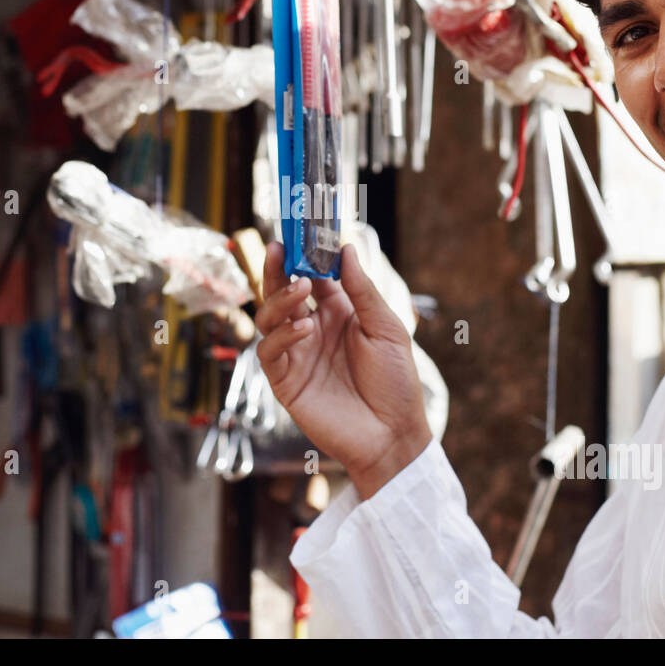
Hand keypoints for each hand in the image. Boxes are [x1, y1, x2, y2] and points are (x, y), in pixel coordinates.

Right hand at [255, 241, 430, 498]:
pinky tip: (304, 328)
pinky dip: (281, 335)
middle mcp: (313, 330)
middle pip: (283, 291)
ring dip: (280, 298)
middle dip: (279, 268)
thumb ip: (362, 290)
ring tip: (301, 289)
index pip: (313, 276)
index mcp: (338, 314)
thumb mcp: (386, 328)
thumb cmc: (396, 383)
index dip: (305, 254)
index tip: (301, 231)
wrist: (392, 435)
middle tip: (280, 247)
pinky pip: (269, 351)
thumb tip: (346, 249)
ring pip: (268, 317)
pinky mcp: (285, 381)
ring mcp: (297, 355)